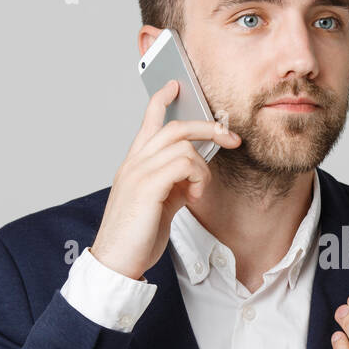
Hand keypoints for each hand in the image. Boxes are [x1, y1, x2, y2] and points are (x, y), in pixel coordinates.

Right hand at [90, 79, 240, 280]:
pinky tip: (194, 198)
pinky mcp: (147, 185)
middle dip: (208, 127)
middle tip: (231, 138)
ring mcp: (138, 172)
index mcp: (135, 164)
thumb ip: (174, 184)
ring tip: (198, 192)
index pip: (148, 121)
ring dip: (202, 168)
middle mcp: (134, 162)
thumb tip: (194, 176)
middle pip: (174, 127)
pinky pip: (183, 164)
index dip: (162, 100)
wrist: (116, 261)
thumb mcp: (160, 204)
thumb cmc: (136, 237)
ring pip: (183, 145)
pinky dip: (198, 179)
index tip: (176, 86)